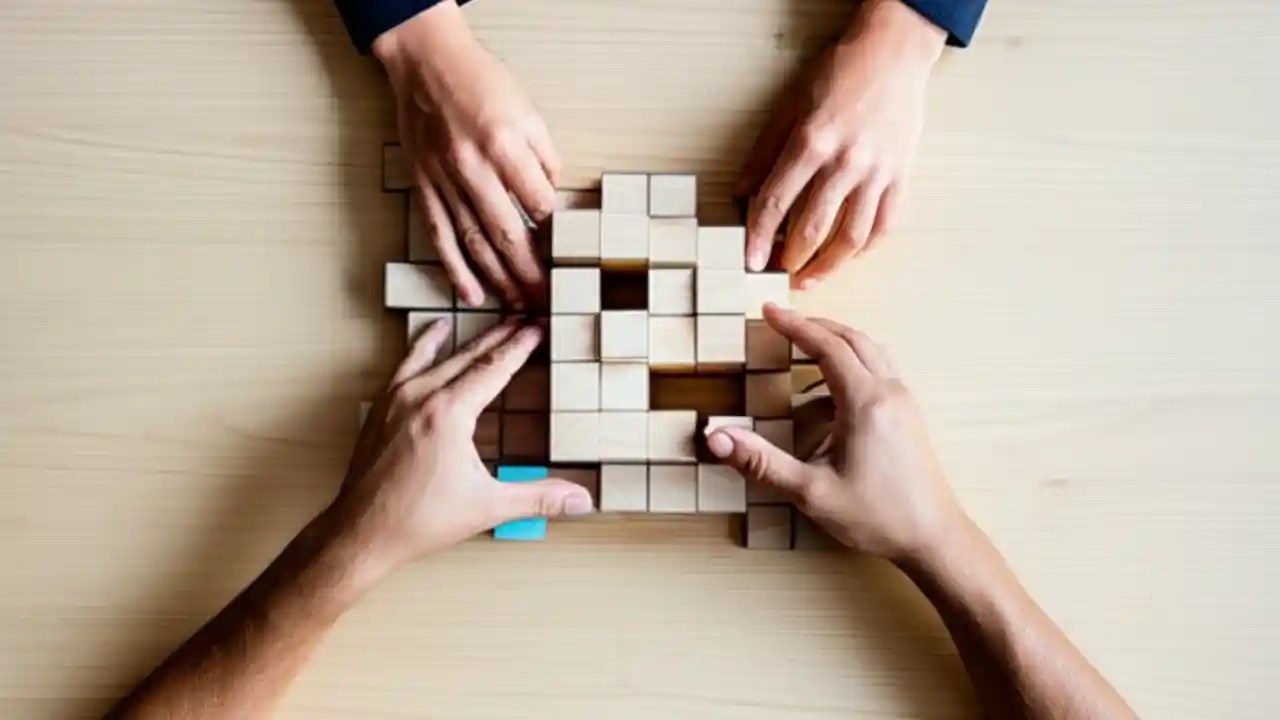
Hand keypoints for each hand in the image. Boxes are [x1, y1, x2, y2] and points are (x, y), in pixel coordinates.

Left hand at [334, 318, 591, 569]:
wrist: (362, 532)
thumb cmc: (421, 520)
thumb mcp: (488, 506)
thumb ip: (539, 498)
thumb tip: (583, 499)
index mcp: (449, 413)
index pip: (494, 368)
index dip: (520, 346)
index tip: (538, 326)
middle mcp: (422, 395)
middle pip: (470, 355)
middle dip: (502, 335)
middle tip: (525, 317)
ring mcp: (397, 398)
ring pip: (441, 355)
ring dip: (470, 337)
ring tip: (493, 320)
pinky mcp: (382, 406)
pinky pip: (408, 362)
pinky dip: (426, 343)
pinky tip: (436, 331)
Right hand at [374, 2, 559, 309]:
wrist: (427, 62)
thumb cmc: (482, 83)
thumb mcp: (529, 113)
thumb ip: (545, 158)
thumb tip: (555, 200)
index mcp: (505, 146)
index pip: (539, 206)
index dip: (555, 235)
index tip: (567, 257)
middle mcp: (473, 168)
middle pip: (509, 236)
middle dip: (531, 275)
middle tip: (548, 303)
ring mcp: (444, 180)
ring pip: (475, 243)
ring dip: (500, 280)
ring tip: (519, 307)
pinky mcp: (424, 185)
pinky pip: (440, 235)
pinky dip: (455, 268)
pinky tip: (472, 293)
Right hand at [706, 305, 961, 560]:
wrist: (933, 537)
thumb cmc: (877, 517)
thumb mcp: (810, 492)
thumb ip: (761, 462)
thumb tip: (716, 439)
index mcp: (865, 403)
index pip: (826, 346)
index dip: (794, 325)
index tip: (768, 311)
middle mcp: (889, 393)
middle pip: (852, 338)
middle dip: (814, 325)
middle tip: (781, 320)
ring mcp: (904, 402)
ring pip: (870, 350)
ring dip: (837, 338)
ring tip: (805, 341)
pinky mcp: (909, 415)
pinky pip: (880, 368)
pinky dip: (854, 358)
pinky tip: (832, 381)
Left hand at [739, 0, 943, 287]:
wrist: (892, 55)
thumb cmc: (838, 75)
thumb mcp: (789, 106)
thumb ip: (764, 152)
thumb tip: (741, 192)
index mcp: (811, 142)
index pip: (776, 201)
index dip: (759, 236)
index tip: (751, 260)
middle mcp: (844, 162)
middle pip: (812, 227)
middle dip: (791, 258)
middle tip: (778, 272)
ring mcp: (876, 172)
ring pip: (850, 237)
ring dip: (827, 266)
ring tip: (808, 277)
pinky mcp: (900, 176)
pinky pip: (882, 225)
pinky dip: (863, 248)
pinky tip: (846, 257)